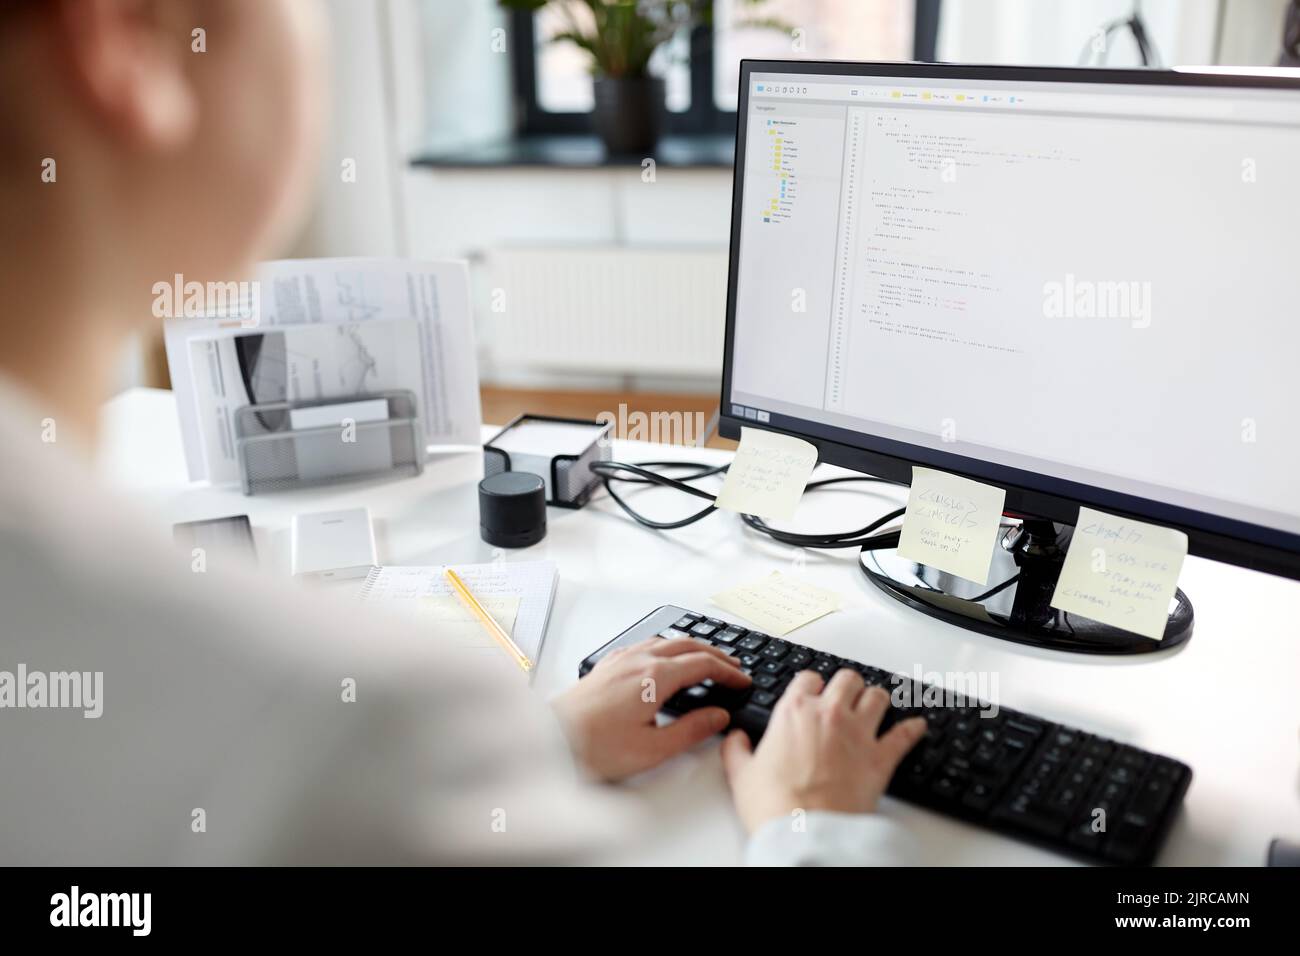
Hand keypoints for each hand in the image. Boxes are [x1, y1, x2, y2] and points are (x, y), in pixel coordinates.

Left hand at [553, 638, 750, 781]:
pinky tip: (663, 657)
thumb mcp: (654, 749)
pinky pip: (644, 645)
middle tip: (733, 665)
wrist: (552, 742)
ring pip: (665, 640)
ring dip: (691, 646)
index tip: (742, 681)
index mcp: (654, 678)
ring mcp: (620, 660)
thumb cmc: (595, 748)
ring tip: (705, 658)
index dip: (728, 672)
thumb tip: (719, 716)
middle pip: (688, 645)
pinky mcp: (607, 666)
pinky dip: (665, 646)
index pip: (703, 665)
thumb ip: (692, 730)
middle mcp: (638, 661)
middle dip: (716, 654)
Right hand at [721, 669, 925, 833]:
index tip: (812, 692)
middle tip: (846, 696)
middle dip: (847, 685)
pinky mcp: (881, 758)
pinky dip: (913, 729)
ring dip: (877, 699)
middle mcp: (829, 714)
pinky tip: (917, 727)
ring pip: (878, 697)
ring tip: (876, 705)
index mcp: (794, 711)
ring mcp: (859, 734)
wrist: (804, 834)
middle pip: (848, 679)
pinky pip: (905, 734)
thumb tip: (736, 738)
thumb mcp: (740, 775)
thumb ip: (736, 749)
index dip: (811, 684)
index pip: (808, 677)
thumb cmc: (774, 805)